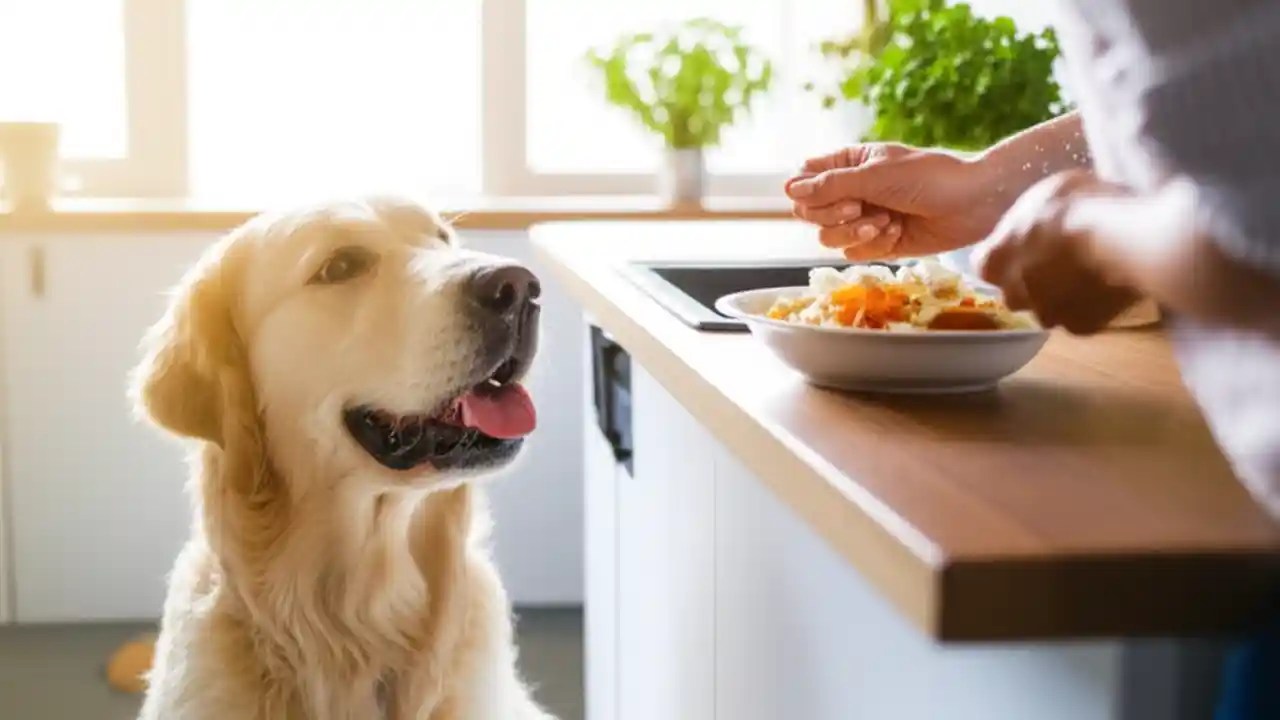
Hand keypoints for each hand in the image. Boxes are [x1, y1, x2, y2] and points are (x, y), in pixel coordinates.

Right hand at [784, 143, 1011, 260]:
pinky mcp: (877, 243)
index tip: (823, 194)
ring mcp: (862, 218)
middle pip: (809, 212)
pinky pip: (853, 252)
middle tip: (859, 207)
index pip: (804, 178)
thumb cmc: (930, 177)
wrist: (972, 204)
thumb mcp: (877, 175)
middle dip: (832, 214)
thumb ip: (831, 184)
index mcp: (848, 164)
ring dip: (854, 232)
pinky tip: (896, 233)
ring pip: (828, 236)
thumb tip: (789, 189)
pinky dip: (873, 245)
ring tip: (884, 222)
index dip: (806, 191)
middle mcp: (850, 191)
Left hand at [973, 169, 1140, 333]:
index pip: (985, 264)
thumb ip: (1034, 217)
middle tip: (1058, 261)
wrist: (1122, 242)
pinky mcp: (1080, 327)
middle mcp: (1013, 293)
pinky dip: (1091, 307)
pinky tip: (1108, 287)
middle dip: (1030, 282)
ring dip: (1061, 296)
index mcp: (995, 260)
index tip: (1022, 245)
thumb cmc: (1077, 207)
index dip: (1004, 256)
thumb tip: (1040, 220)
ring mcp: (1046, 313)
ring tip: (1088, 274)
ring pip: (1048, 309)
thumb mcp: (1048, 193)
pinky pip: (1081, 318)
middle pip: (1014, 293)